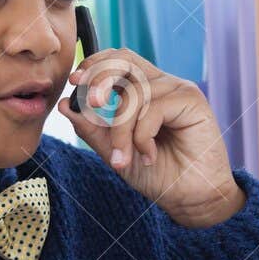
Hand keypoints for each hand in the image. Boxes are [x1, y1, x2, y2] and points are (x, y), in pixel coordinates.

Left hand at [57, 47, 244, 227]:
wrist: (189, 199)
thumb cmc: (158, 175)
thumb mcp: (115, 152)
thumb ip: (92, 129)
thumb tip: (66, 104)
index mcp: (144, 91)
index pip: (118, 61)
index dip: (95, 64)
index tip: (75, 82)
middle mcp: (162, 85)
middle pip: (125, 60)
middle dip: (101, 76)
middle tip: (92, 102)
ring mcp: (178, 91)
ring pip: (134, 94)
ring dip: (121, 131)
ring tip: (124, 158)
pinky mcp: (192, 101)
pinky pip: (152, 109)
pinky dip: (142, 137)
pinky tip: (149, 155)